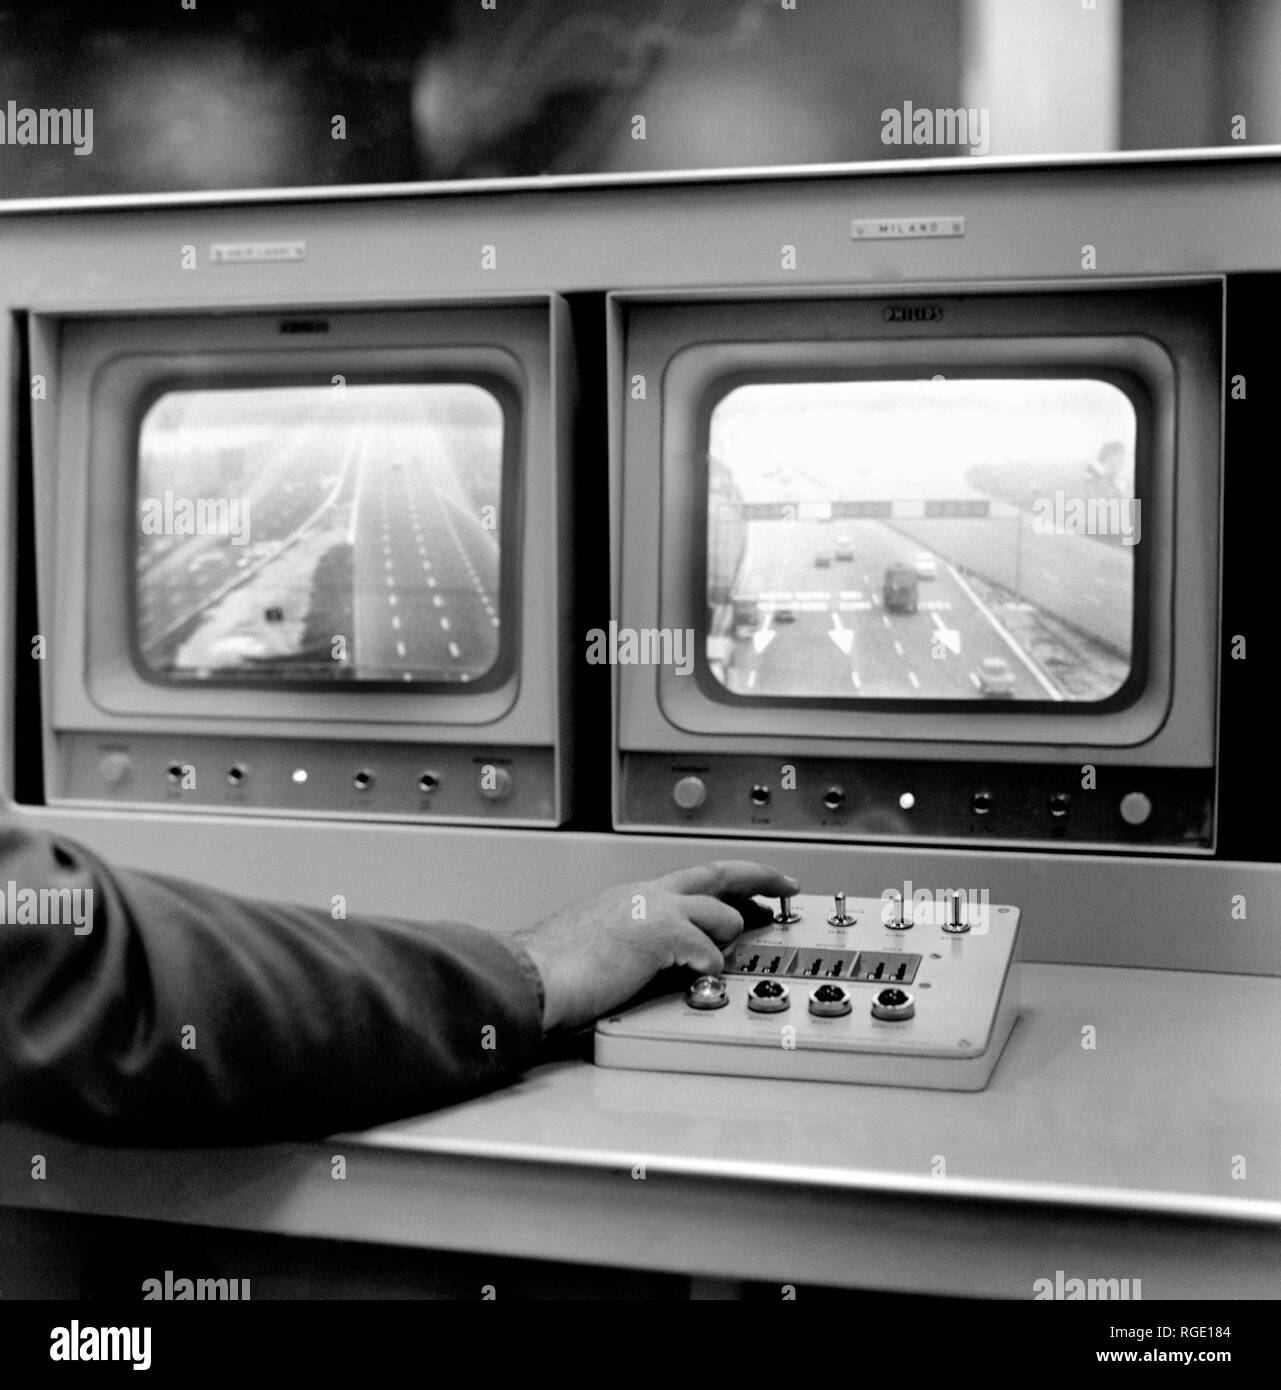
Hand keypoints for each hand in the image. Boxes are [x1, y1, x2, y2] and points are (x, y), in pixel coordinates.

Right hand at [509, 860, 798, 1031]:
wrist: (528, 974)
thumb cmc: (548, 970)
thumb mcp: (596, 945)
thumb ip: (627, 946)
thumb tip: (639, 969)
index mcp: (630, 896)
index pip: (689, 881)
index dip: (723, 883)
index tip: (744, 891)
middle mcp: (646, 894)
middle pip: (719, 874)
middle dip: (759, 875)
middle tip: (786, 883)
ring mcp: (655, 910)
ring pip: (721, 914)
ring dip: (725, 942)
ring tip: (710, 967)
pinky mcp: (661, 934)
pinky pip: (707, 952)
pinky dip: (708, 969)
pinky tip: (692, 980)